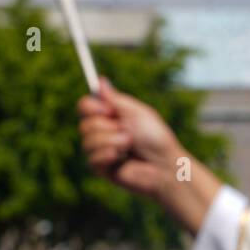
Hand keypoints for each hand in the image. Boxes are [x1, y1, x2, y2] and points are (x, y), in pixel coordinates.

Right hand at [78, 78, 221, 233]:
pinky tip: (122, 158)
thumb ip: (115, 99)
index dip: (91, 107)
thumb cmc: (155, 138)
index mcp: (110, 116)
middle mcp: (102, 132)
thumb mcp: (136, 113)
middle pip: (84, 124)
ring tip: (129, 145)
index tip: (108, 110)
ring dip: (111, 141)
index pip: (85, 106)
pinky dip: (108, 155)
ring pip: (87, 141)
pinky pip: (91, 158)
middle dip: (107, 127)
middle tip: (127, 132)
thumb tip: (100, 81)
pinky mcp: (101, 168)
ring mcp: (100, 151)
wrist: (164, 165)